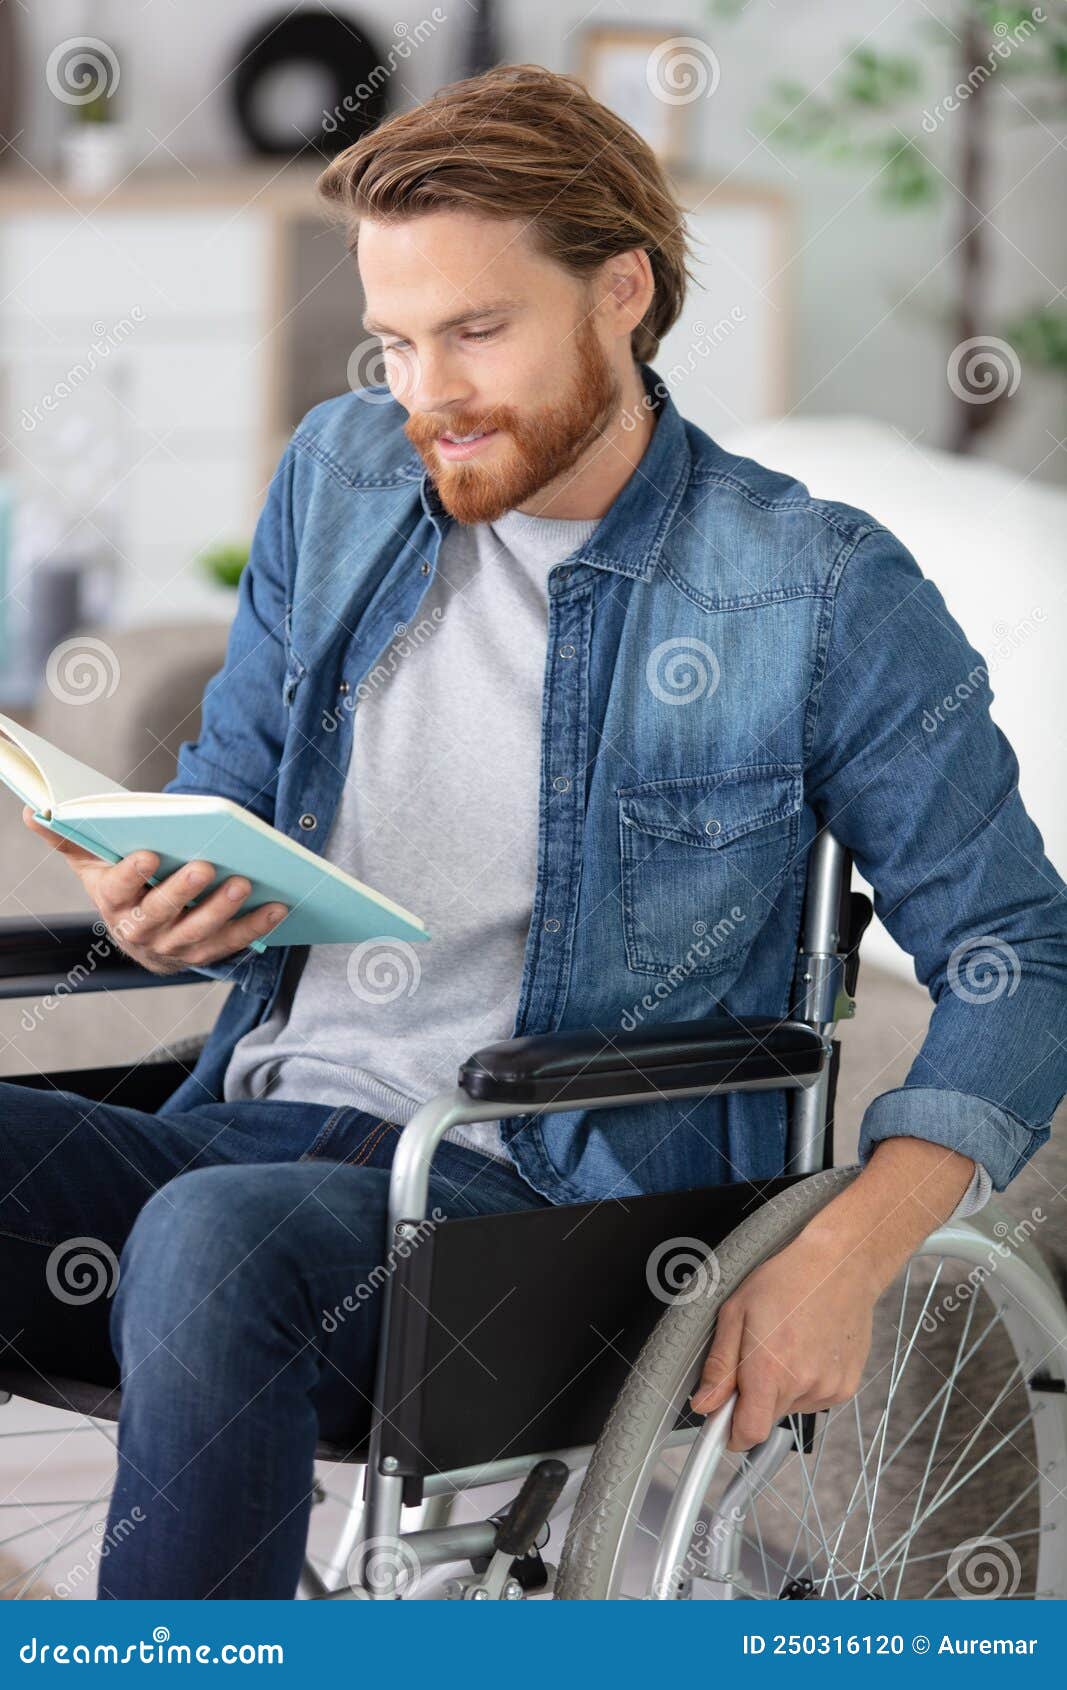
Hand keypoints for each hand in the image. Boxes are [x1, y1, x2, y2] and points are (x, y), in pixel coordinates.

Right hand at [21, 804, 287, 973]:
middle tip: (206, 866)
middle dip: (183, 892)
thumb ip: (67, 835)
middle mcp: (140, 931)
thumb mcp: (90, 859)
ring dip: (223, 912)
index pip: (119, 889)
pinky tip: (278, 907)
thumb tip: (32, 812)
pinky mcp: (203, 955)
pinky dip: (255, 927)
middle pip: (161, 915)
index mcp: (112, 903)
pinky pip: (231, 944)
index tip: (148, 854)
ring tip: (246, 883)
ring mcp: (173, 947)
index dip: (132, 874)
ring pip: (198, 934)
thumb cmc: (118, 882)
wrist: (139, 931)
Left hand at [689, 1137, 976, 1451]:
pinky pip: (814, 1398)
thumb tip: (704, 1406)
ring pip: (790, 1407)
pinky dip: (805, 1381)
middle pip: (766, 1417)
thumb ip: (719, 1365)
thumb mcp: (736, 1312)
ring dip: (781, 1387)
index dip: (730, 1433)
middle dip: (753, 1396)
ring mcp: (829, 1388)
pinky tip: (808, 1348)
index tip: (721, 1422)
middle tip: (757, 1354)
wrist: (842, 1265)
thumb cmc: (785, 1280)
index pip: (748, 1433)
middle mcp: (802, 1385)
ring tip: (787, 1343)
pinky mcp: (846, 1387)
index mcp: (769, 1369)